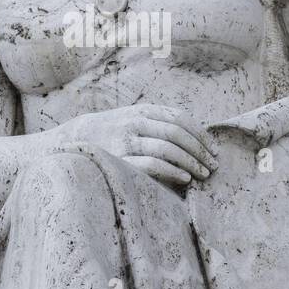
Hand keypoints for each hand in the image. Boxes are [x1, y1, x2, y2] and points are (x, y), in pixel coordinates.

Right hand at [57, 103, 216, 188]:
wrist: (74, 140)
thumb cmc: (113, 132)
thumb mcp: (133, 119)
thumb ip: (159, 123)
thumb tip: (197, 138)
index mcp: (142, 110)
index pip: (180, 118)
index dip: (200, 134)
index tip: (214, 149)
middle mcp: (134, 122)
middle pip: (177, 133)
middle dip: (200, 150)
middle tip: (214, 165)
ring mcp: (126, 141)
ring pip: (168, 148)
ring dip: (191, 162)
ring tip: (203, 174)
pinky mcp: (120, 160)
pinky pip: (152, 164)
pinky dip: (173, 171)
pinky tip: (185, 178)